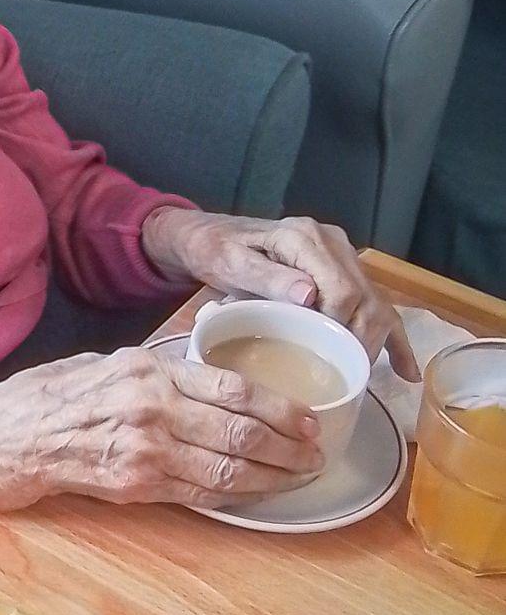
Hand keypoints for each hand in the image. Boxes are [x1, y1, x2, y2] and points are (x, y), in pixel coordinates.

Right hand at [0, 345, 324, 521]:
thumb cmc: (44, 399)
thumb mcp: (103, 363)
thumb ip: (154, 370)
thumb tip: (203, 373)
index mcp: (146, 369)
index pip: (233, 386)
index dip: (280, 408)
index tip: (308, 418)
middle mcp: (150, 407)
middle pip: (240, 429)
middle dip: (286, 446)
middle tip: (315, 454)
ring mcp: (141, 450)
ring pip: (226, 467)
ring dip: (270, 477)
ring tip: (297, 478)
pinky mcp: (130, 485)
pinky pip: (196, 493)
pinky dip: (233, 497)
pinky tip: (254, 495)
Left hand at [142, 207, 416, 377]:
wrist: (208, 236)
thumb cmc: (213, 251)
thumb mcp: (230, 262)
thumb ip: (267, 277)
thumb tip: (310, 295)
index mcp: (305, 239)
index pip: (343, 290)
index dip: (341, 328)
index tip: (328, 360)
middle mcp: (333, 244)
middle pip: (367, 299)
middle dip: (362, 342)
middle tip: (345, 378)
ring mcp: (342, 257)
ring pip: (376, 303)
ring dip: (379, 342)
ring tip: (371, 378)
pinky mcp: (343, 271)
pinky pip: (375, 305)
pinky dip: (392, 338)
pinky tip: (405, 371)